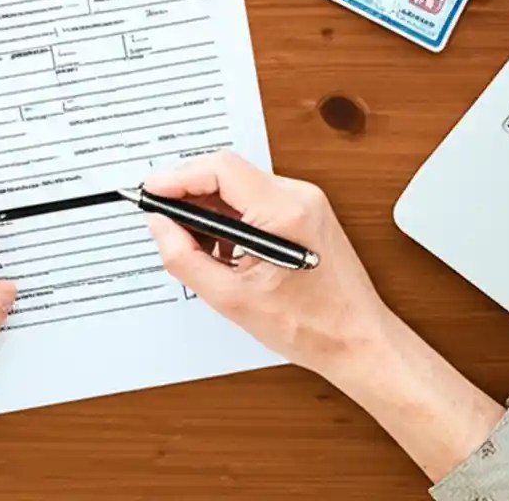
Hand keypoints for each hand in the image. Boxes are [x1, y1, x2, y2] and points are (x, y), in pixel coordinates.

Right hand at [143, 151, 502, 481]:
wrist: (356, 339)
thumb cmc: (312, 326)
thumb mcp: (231, 298)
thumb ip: (185, 257)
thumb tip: (160, 227)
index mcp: (284, 212)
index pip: (220, 169)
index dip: (178, 176)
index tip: (152, 191)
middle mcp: (300, 197)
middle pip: (228, 174)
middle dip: (190, 195)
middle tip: (164, 221)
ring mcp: (307, 202)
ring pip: (241, 187)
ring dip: (211, 210)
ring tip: (196, 247)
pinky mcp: (307, 212)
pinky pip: (257, 200)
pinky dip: (233, 218)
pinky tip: (224, 250)